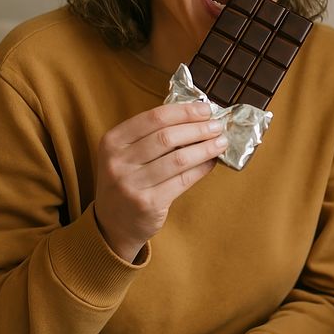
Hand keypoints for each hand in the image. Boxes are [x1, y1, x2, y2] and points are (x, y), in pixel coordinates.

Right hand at [94, 102, 228, 260]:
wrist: (112, 224)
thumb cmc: (127, 181)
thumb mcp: (126, 155)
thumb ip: (152, 136)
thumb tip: (196, 117)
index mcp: (112, 141)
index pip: (154, 118)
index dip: (184, 111)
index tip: (205, 109)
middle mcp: (118, 162)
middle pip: (167, 137)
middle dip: (198, 129)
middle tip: (217, 126)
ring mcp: (131, 184)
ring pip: (178, 159)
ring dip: (205, 148)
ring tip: (221, 142)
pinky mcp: (148, 203)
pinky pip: (183, 180)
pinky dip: (201, 168)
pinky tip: (211, 162)